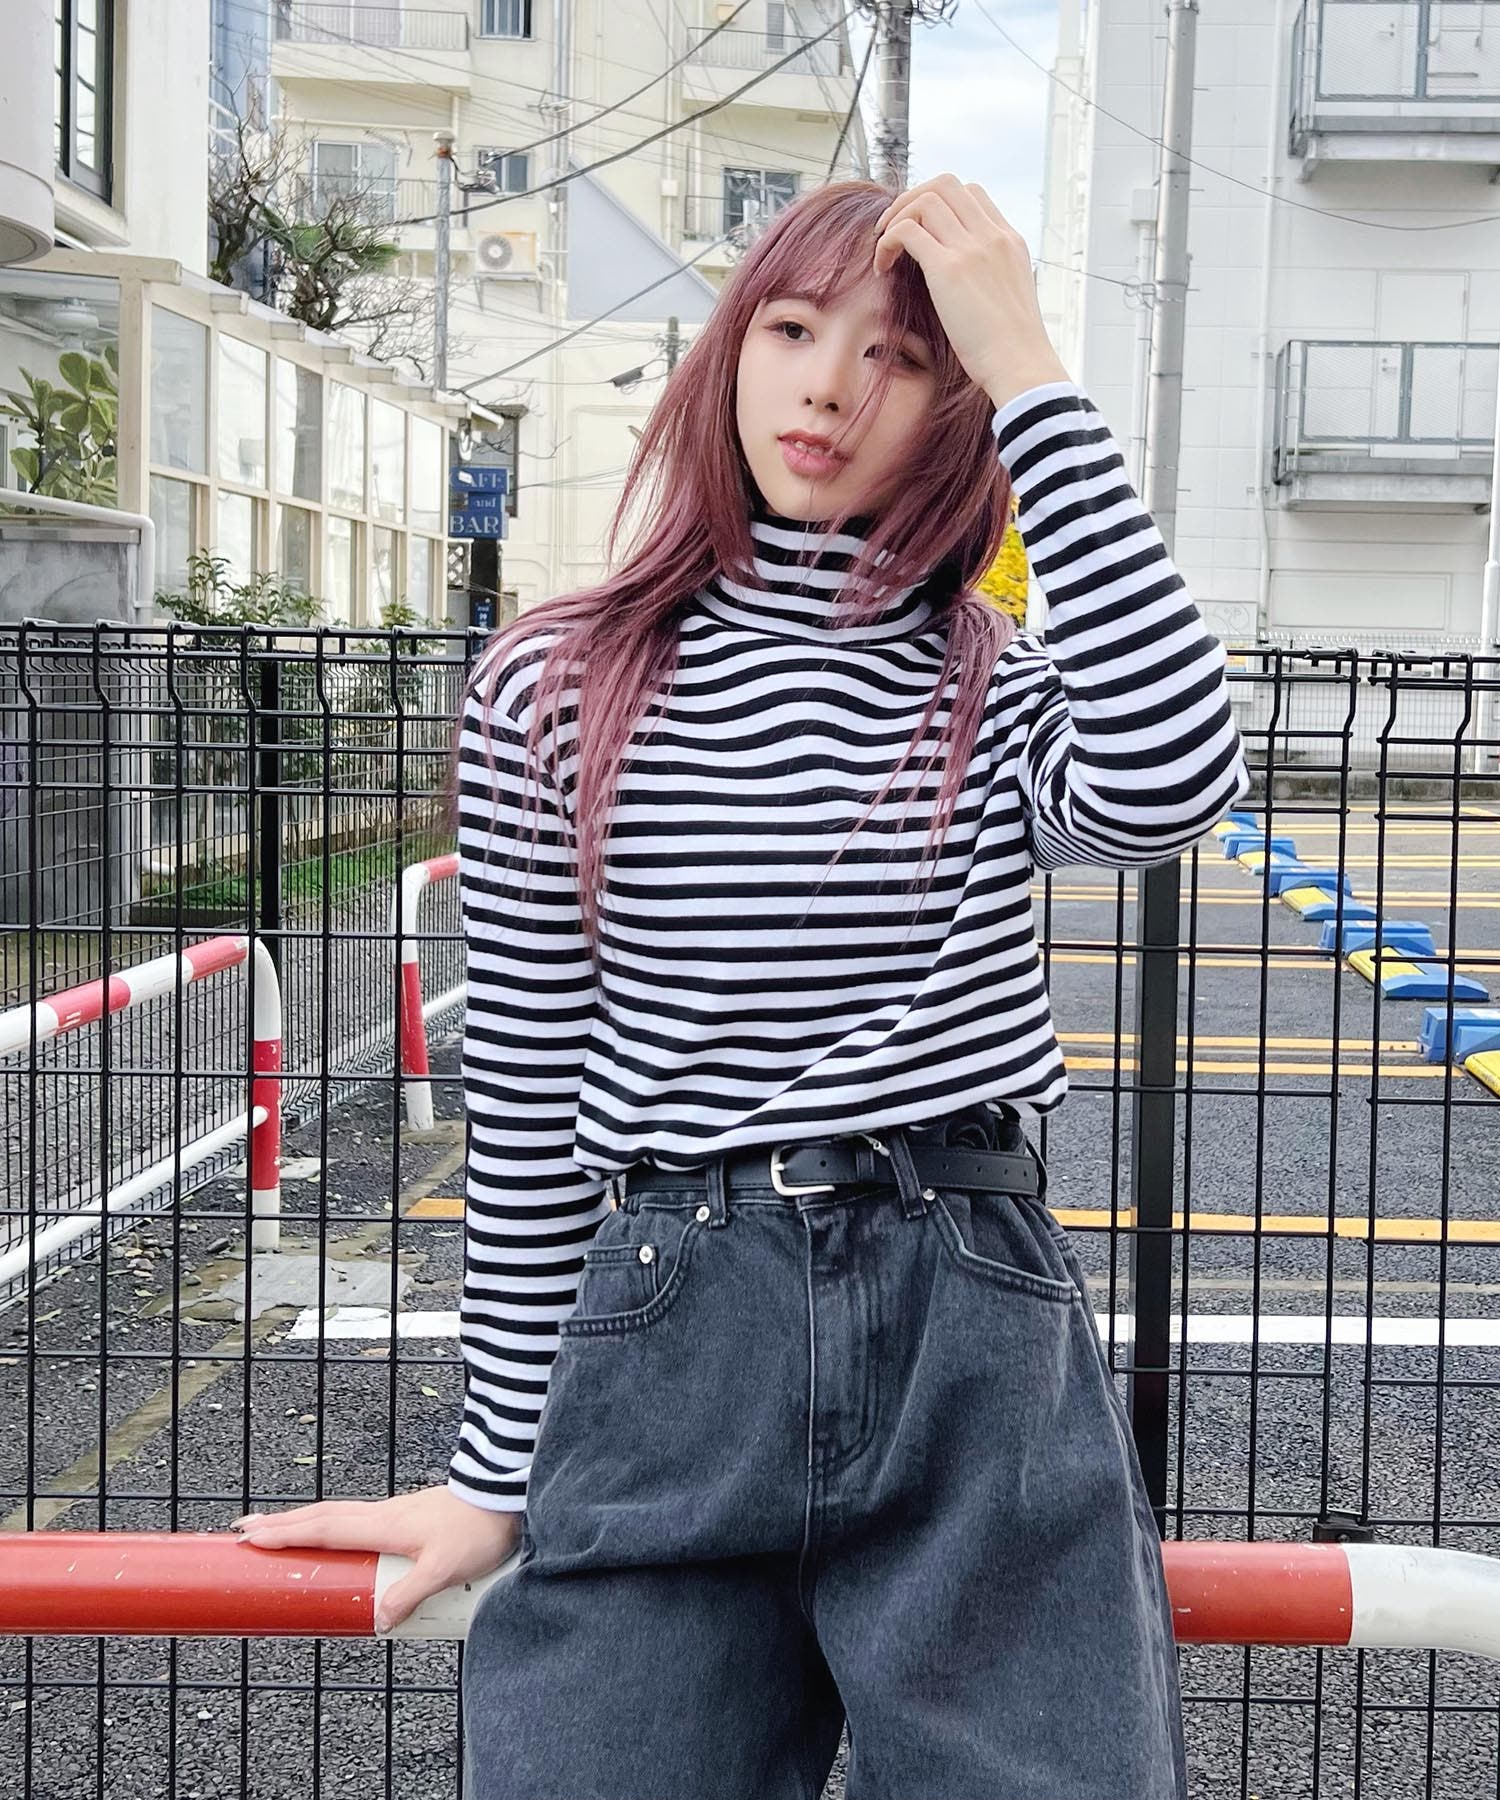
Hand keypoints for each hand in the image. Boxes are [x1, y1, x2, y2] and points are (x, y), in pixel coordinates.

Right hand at [229, 1484, 522, 1631]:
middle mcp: (381, 1515)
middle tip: (244, 1530)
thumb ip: (411, 1593)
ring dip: (302, 1522)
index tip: (250, 1536)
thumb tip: (379, 1620)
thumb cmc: (477, 1529)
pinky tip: (330, 1537)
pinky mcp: (405, 1518)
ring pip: (337, 1516)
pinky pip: (355, 1521)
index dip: (286, 1533)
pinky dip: (329, 1524)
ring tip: (276, 1532)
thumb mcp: (445, 1569)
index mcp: (383, 1525)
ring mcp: (392, 1514)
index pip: (324, 1528)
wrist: (505, 1495)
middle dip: (281, 1524)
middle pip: (321, 1518)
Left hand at [872, 174, 1070, 409]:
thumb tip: (963, 288)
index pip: (971, 193)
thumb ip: (989, 280)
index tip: (920, 232)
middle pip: (945, 184)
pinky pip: (907, 230)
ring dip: (895, 218)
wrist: (1021, 367)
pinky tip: (883, 268)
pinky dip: (887, 241)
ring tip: (884, 250)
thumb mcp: (1007, 300)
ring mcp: (972, 249)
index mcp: (1009, 241)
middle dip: (910, 200)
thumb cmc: (1012, 350)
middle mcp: (992, 236)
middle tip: (891, 231)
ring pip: (924, 200)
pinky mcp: (949, 269)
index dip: (938, 204)